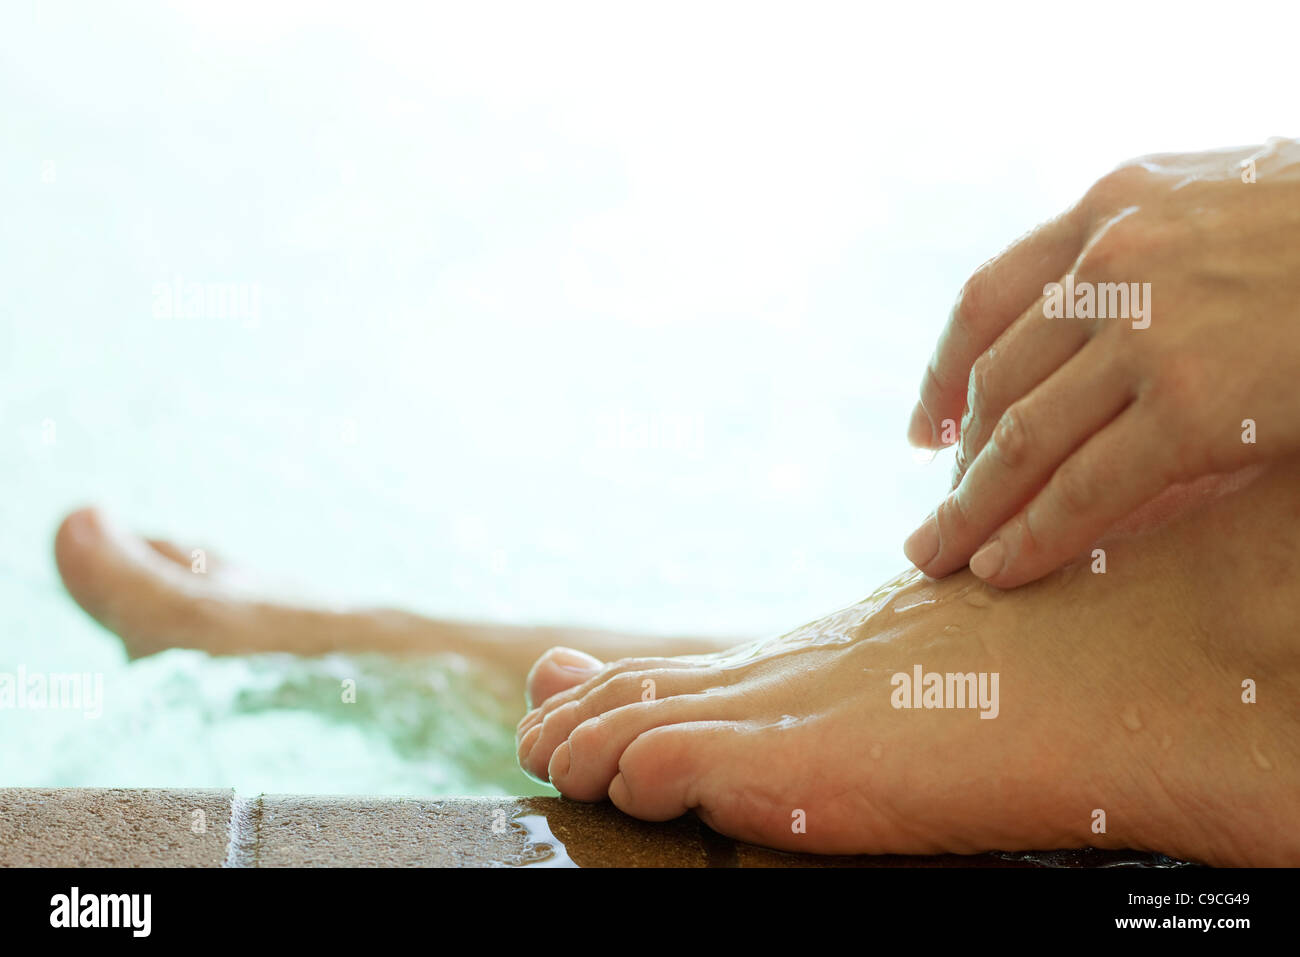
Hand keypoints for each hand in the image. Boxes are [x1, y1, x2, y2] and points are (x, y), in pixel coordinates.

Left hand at [903, 138, 1299, 587]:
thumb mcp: (1226, 203)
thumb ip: (1150, 253)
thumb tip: (1099, 326)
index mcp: (1114, 203)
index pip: (986, 298)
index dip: (944, 373)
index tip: (927, 430)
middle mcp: (1112, 259)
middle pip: (994, 379)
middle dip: (955, 461)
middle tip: (932, 516)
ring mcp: (1147, 331)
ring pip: (1020, 438)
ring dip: (969, 509)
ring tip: (939, 557)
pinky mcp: (1192, 403)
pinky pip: (1084, 487)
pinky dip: (1033, 535)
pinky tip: (1001, 570)